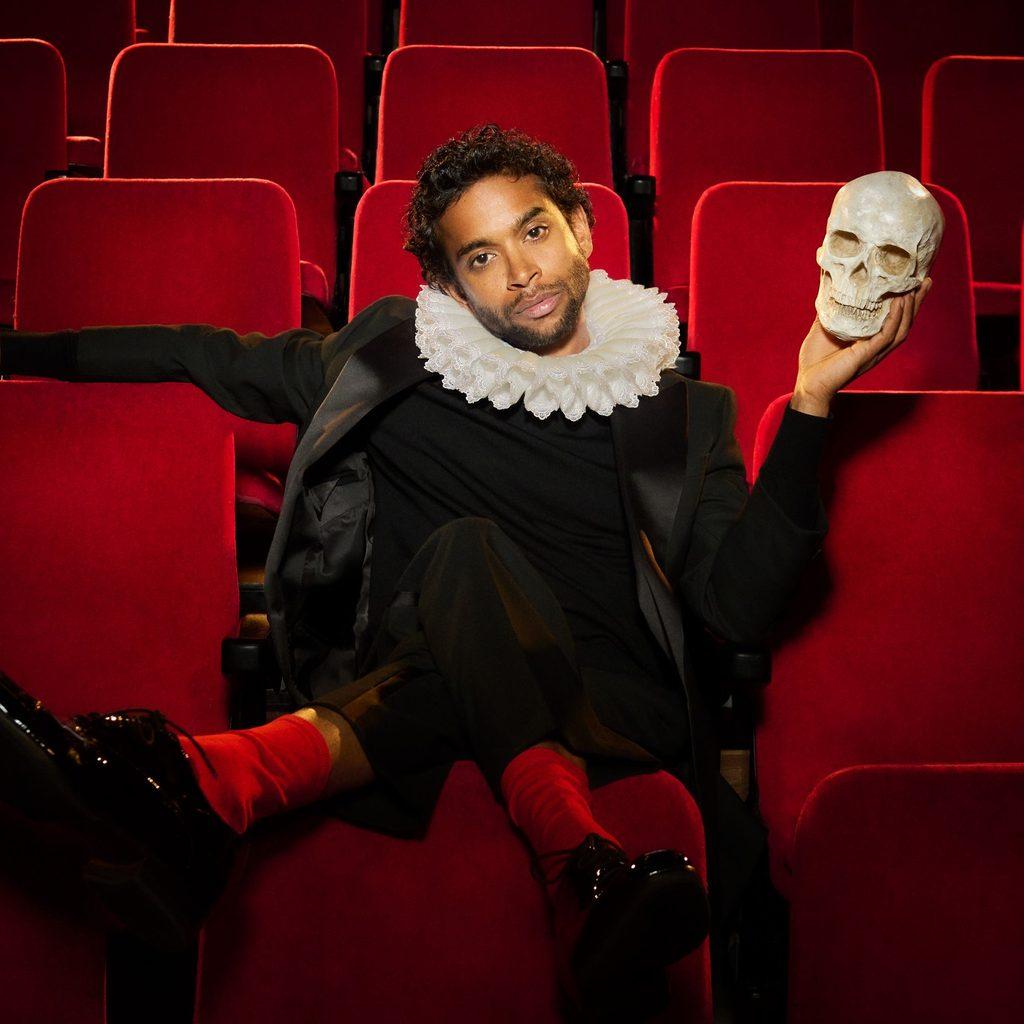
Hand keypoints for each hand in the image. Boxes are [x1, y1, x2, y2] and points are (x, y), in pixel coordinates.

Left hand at [790, 278, 931, 416]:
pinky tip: (899, 303)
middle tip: (926, 281)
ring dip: (910, 309)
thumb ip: (829, 310)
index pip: (893, 319)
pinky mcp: (867, 355)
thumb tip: (828, 288)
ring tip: (915, 289)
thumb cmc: (814, 360)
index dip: (904, 302)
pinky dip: (895, 319)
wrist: (807, 383)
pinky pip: (887, 336)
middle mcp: (876, 346)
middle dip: (916, 302)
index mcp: (869, 340)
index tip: (911, 282)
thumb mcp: (822, 328)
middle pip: (904, 322)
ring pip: (901, 329)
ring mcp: (873, 352)